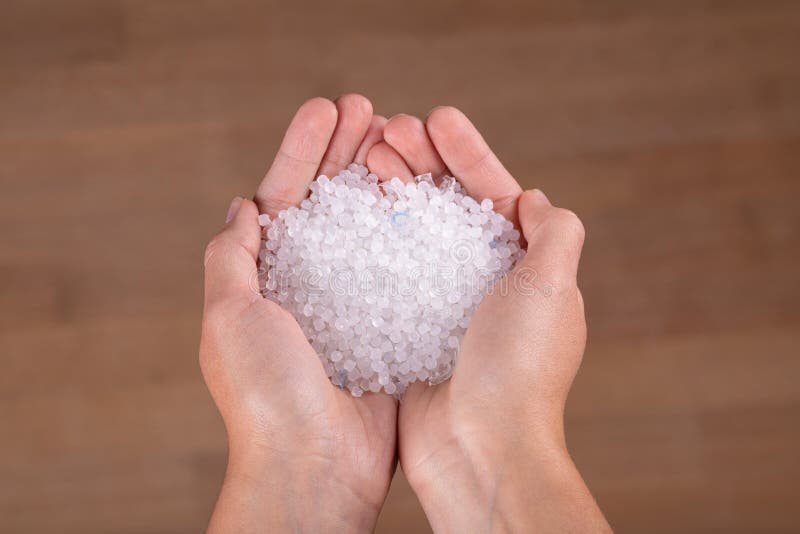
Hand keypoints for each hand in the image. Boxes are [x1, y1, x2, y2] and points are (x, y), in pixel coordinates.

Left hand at [200, 95, 395, 532]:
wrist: (317, 465)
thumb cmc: (265, 394)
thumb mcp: (228, 317)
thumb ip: (230, 258)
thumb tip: (244, 207)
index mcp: (263, 279)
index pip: (283, 197)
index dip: (302, 150)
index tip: (330, 109)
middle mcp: (306, 286)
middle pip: (328, 202)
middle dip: (346, 152)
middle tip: (373, 109)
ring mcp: (349, 302)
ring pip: (367, 225)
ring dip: (380, 179)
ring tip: (402, 138)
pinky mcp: (387, 322)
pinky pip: (399, 264)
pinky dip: (408, 227)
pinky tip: (425, 195)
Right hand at [370, 108, 610, 531]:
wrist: (478, 450)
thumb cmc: (519, 370)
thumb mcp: (552, 291)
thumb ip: (555, 236)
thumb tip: (535, 199)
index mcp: (526, 268)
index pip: (495, 193)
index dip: (468, 153)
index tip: (435, 119)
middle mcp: (487, 282)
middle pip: (450, 205)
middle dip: (422, 163)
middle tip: (386, 131)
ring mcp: (446, 304)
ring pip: (416, 231)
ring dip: (394, 191)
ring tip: (364, 159)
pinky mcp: (411, 326)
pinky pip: (391, 270)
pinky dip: (375, 237)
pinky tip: (351, 211)